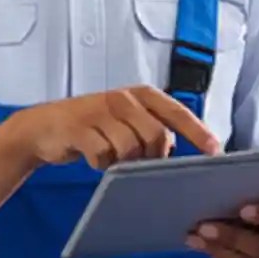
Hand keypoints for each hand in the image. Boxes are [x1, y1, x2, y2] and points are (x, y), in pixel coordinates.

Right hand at [6, 85, 221, 169]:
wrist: (43, 128)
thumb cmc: (91, 126)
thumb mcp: (124, 122)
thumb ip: (151, 130)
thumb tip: (174, 154)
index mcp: (138, 95)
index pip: (176, 111)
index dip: (197, 131)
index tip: (215, 151)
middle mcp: (121, 99)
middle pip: (156, 135)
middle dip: (151, 156)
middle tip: (136, 162)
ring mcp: (99, 111)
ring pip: (129, 148)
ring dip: (122, 161)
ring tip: (110, 157)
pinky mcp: (79, 128)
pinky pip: (102, 155)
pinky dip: (100, 163)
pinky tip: (93, 158)